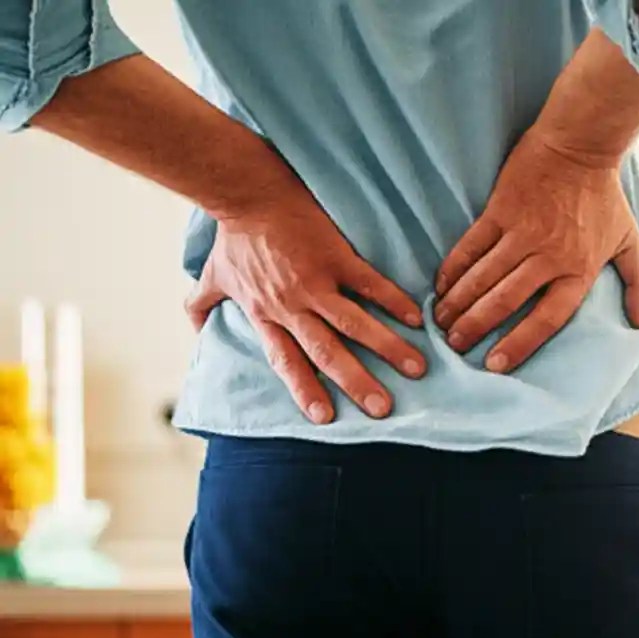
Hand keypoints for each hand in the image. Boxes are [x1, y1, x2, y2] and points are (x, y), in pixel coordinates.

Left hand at [185, 188, 426, 423]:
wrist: (248, 193)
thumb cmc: (233, 236)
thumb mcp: (211, 276)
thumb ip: (201, 307)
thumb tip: (195, 331)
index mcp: (265, 314)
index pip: (286, 360)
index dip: (304, 389)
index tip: (324, 418)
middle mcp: (292, 306)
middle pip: (327, 352)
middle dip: (356, 382)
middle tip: (383, 409)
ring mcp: (316, 282)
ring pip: (354, 324)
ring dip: (386, 348)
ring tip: (416, 369)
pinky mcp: (336, 256)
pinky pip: (370, 284)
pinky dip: (393, 301)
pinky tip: (415, 319)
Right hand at [432, 128, 638, 372]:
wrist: (580, 145)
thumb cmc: (605, 197)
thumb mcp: (629, 241)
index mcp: (579, 270)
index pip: (547, 318)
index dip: (519, 343)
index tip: (495, 364)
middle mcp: (549, 256)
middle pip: (506, 301)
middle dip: (476, 326)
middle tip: (454, 345)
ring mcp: (522, 233)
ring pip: (483, 277)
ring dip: (459, 303)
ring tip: (441, 322)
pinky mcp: (500, 211)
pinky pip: (471, 246)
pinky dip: (453, 268)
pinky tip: (441, 286)